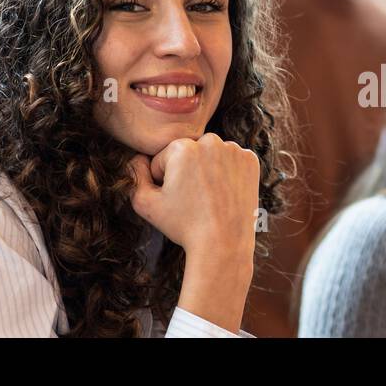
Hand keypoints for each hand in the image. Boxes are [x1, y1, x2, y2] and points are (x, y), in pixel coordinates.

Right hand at [129, 133, 259, 332]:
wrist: (224, 244)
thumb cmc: (183, 226)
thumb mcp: (144, 204)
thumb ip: (134, 175)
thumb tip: (138, 157)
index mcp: (182, 147)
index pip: (165, 158)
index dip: (165, 180)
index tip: (177, 199)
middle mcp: (211, 141)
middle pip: (189, 153)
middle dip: (187, 171)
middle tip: (194, 200)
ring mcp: (234, 150)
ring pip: (211, 155)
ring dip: (207, 170)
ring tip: (210, 197)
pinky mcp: (251, 160)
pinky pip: (231, 161)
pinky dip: (228, 173)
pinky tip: (225, 193)